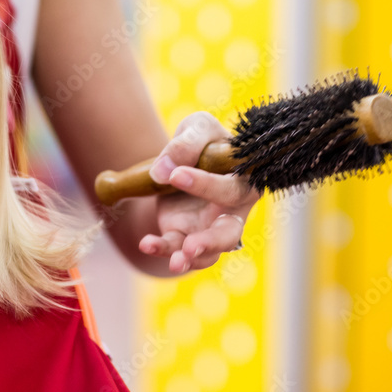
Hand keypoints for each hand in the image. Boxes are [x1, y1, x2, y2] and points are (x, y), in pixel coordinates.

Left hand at [136, 112, 260, 273]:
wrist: (182, 158)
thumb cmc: (201, 141)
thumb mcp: (196, 128)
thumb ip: (186, 143)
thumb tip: (163, 170)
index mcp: (244, 181)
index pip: (231, 189)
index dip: (206, 184)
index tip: (176, 175)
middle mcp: (232, 210)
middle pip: (229, 233)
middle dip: (212, 242)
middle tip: (191, 246)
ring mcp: (209, 227)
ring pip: (208, 252)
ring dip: (190, 258)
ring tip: (174, 262)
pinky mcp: (185, 234)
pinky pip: (176, 247)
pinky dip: (162, 248)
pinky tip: (147, 244)